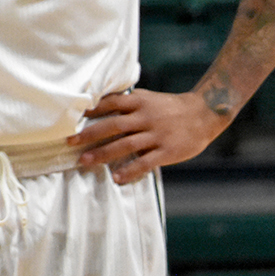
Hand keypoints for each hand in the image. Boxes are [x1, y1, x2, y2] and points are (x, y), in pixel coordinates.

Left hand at [68, 89, 224, 183]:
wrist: (204, 114)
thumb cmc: (170, 107)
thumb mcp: (148, 98)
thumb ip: (127, 102)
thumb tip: (99, 104)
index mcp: (139, 102)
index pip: (110, 103)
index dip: (91, 109)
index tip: (71, 116)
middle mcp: (145, 117)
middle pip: (113, 125)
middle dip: (89, 134)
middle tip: (70, 142)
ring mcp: (156, 135)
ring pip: (125, 144)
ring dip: (103, 154)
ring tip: (85, 161)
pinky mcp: (167, 151)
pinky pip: (145, 162)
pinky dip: (130, 170)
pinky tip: (116, 178)